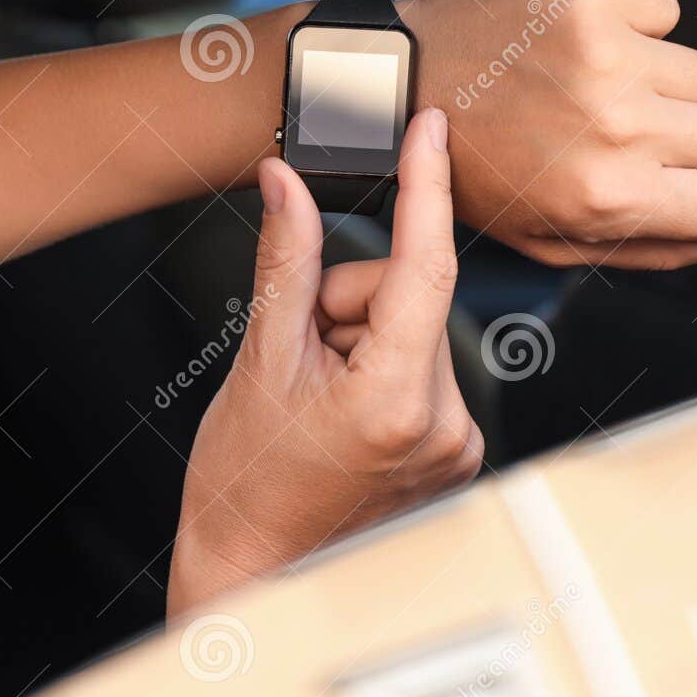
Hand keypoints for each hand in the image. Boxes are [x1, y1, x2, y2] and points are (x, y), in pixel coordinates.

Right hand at [168, 110, 480, 616]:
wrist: (251, 567)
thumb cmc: (244, 481)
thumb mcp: (258, 359)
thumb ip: (285, 263)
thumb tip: (286, 184)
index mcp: (395, 402)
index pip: (424, 267)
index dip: (426, 187)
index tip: (431, 129)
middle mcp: (443, 425)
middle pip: (405, 298)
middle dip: (344, 304)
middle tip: (295, 350)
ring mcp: (453, 444)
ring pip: (410, 330)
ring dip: (357, 337)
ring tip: (310, 390)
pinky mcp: (451, 452)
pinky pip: (418, 366)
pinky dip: (375, 366)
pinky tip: (335, 405)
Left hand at [401, 0, 696, 268]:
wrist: (391, 90)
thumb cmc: (468, 170)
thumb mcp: (550, 239)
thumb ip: (657, 246)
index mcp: (608, 196)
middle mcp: (616, 127)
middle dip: (694, 141)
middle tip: (628, 138)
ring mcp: (604, 55)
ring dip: (662, 83)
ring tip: (591, 92)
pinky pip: (666, 10)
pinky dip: (633, 26)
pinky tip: (575, 49)